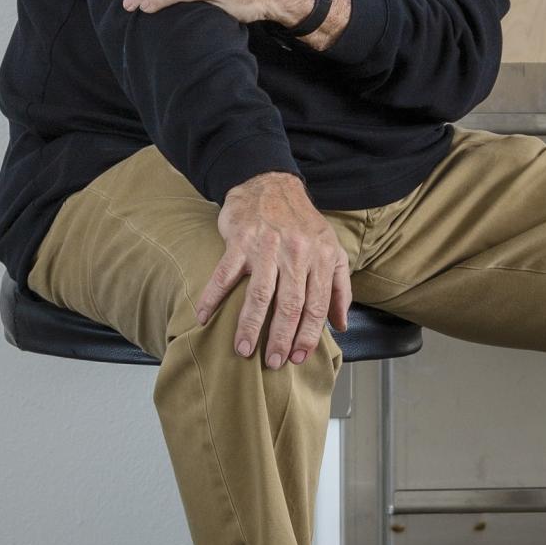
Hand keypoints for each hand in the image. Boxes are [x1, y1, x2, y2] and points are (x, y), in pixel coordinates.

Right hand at [195, 172, 350, 368]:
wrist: (271, 183)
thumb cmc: (302, 222)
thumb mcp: (331, 248)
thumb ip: (339, 287)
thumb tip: (341, 325)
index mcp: (320, 257)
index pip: (316, 304)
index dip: (308, 334)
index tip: (299, 357)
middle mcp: (296, 252)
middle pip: (290, 304)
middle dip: (282, 338)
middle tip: (274, 362)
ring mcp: (267, 245)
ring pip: (260, 293)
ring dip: (251, 325)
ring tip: (244, 349)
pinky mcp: (241, 239)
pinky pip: (225, 273)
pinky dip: (213, 296)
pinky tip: (204, 317)